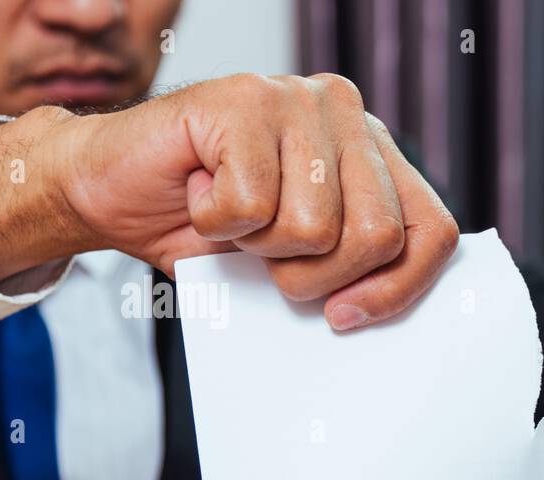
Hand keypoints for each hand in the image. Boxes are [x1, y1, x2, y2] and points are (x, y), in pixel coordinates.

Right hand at [48, 73, 457, 330]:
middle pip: (379, 236)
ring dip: (260, 246)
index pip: (433, 231)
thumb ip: (353, 271)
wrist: (110, 192)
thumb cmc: (209, 232)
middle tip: (268, 258)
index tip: (346, 316)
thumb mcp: (298, 263)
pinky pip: (253, 207)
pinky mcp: (245, 99)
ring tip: (234, 217)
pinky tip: (201, 191)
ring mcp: (298, 100)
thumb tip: (379, 316)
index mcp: (376, 154)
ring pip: (315, 228)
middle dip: (317, 275)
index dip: (399, 289)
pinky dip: (215, 223)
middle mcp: (348, 116)